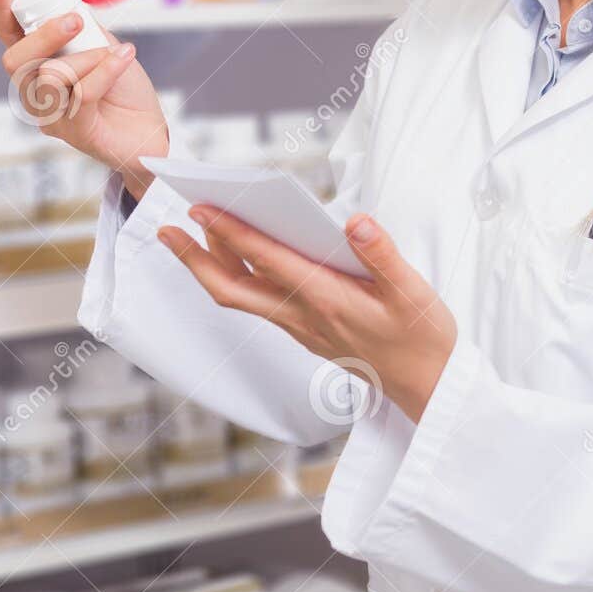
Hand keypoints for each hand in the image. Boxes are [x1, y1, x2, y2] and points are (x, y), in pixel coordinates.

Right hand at [0, 0, 169, 201]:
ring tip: (117, 55)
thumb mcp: (105, 49)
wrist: (153, 131)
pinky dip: (106, 70)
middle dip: (45, 34)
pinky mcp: (76, 133)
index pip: (9, 37)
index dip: (1, 9)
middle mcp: (36, 94)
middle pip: (16, 59)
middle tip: (76, 22)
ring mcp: (52, 117)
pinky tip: (125, 58)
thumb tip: (72, 7)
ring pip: (50, 75)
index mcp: (38, 68)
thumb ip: (84, 32)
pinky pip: (83, 94)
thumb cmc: (126, 93)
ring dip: (89, 58)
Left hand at [156, 205, 457, 424]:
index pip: (268, 260)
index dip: (231, 232)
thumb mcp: (414, 292)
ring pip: (241, 296)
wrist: (426, 384)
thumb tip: (355, 221)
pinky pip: (258, 303)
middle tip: (166, 229)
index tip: (201, 207)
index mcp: (328, 299)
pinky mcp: (305, 332)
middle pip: (231, 289)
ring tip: (193, 232)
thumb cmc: (422, 337)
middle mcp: (304, 316)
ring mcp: (301, 327)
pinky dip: (237, 277)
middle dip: (194, 259)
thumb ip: (382, 255)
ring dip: (211, 266)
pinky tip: (237, 257)